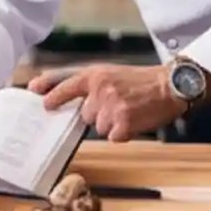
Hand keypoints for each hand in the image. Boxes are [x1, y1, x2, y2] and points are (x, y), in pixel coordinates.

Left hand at [28, 64, 184, 141]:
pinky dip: (123, 133)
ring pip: (99, 127)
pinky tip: (134, 120)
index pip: (66, 84)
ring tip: (128, 110)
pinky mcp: (123, 123)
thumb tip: (73, 102)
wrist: (169, 86)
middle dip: (98, 114)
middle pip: (85, 115)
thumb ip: (91, 84)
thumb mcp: (111, 73)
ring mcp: (111, 107)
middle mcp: (100, 90)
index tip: (41, 100)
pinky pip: (113, 137)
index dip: (53, 93)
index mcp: (95, 75)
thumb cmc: (141, 81)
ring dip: (111, 124)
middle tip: (118, 104)